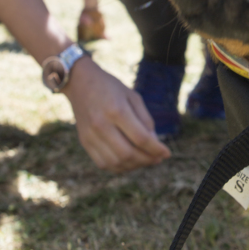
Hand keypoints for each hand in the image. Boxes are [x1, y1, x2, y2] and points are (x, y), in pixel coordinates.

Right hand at [63, 55, 170, 170]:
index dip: (156, 149)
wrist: (80, 83)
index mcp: (117, 110)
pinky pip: (104, 163)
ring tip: (145, 160)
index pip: (141, 138)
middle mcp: (102, 125)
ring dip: (134, 166)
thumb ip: (145, 120)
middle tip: (158, 158)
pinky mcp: (84, 142)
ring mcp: (91, 135)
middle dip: (147, 160)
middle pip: (128, 154)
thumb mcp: (133, 96)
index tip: (167, 153)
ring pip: (116, 162)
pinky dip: (119, 167)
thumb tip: (155, 143)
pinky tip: (129, 161)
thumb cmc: (111, 87)